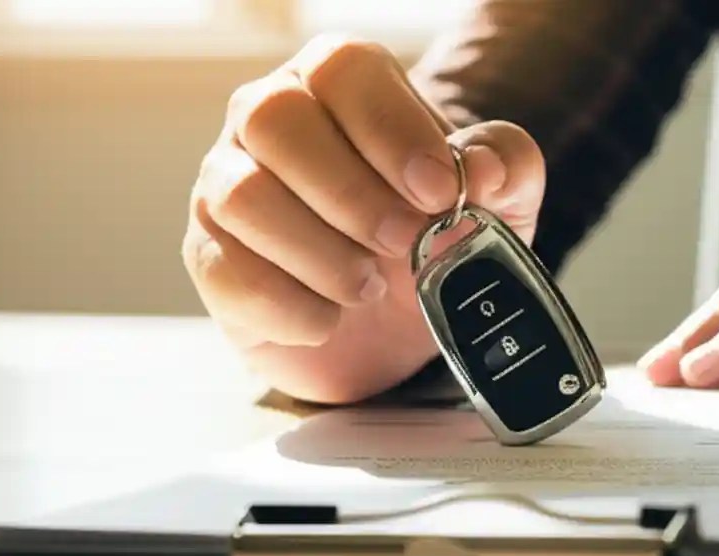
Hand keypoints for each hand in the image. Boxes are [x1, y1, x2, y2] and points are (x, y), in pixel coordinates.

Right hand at [181, 35, 544, 402]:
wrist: (398, 323)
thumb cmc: (435, 238)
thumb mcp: (498, 203)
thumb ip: (507, 167)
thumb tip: (483, 168)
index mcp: (340, 86)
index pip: (344, 69)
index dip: (391, 128)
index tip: (437, 190)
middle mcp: (270, 120)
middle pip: (275, 119)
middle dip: (351, 193)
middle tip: (403, 242)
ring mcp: (227, 186)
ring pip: (241, 195)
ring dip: (318, 254)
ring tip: (368, 288)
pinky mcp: (211, 259)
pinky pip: (225, 273)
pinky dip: (291, 308)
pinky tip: (330, 319)